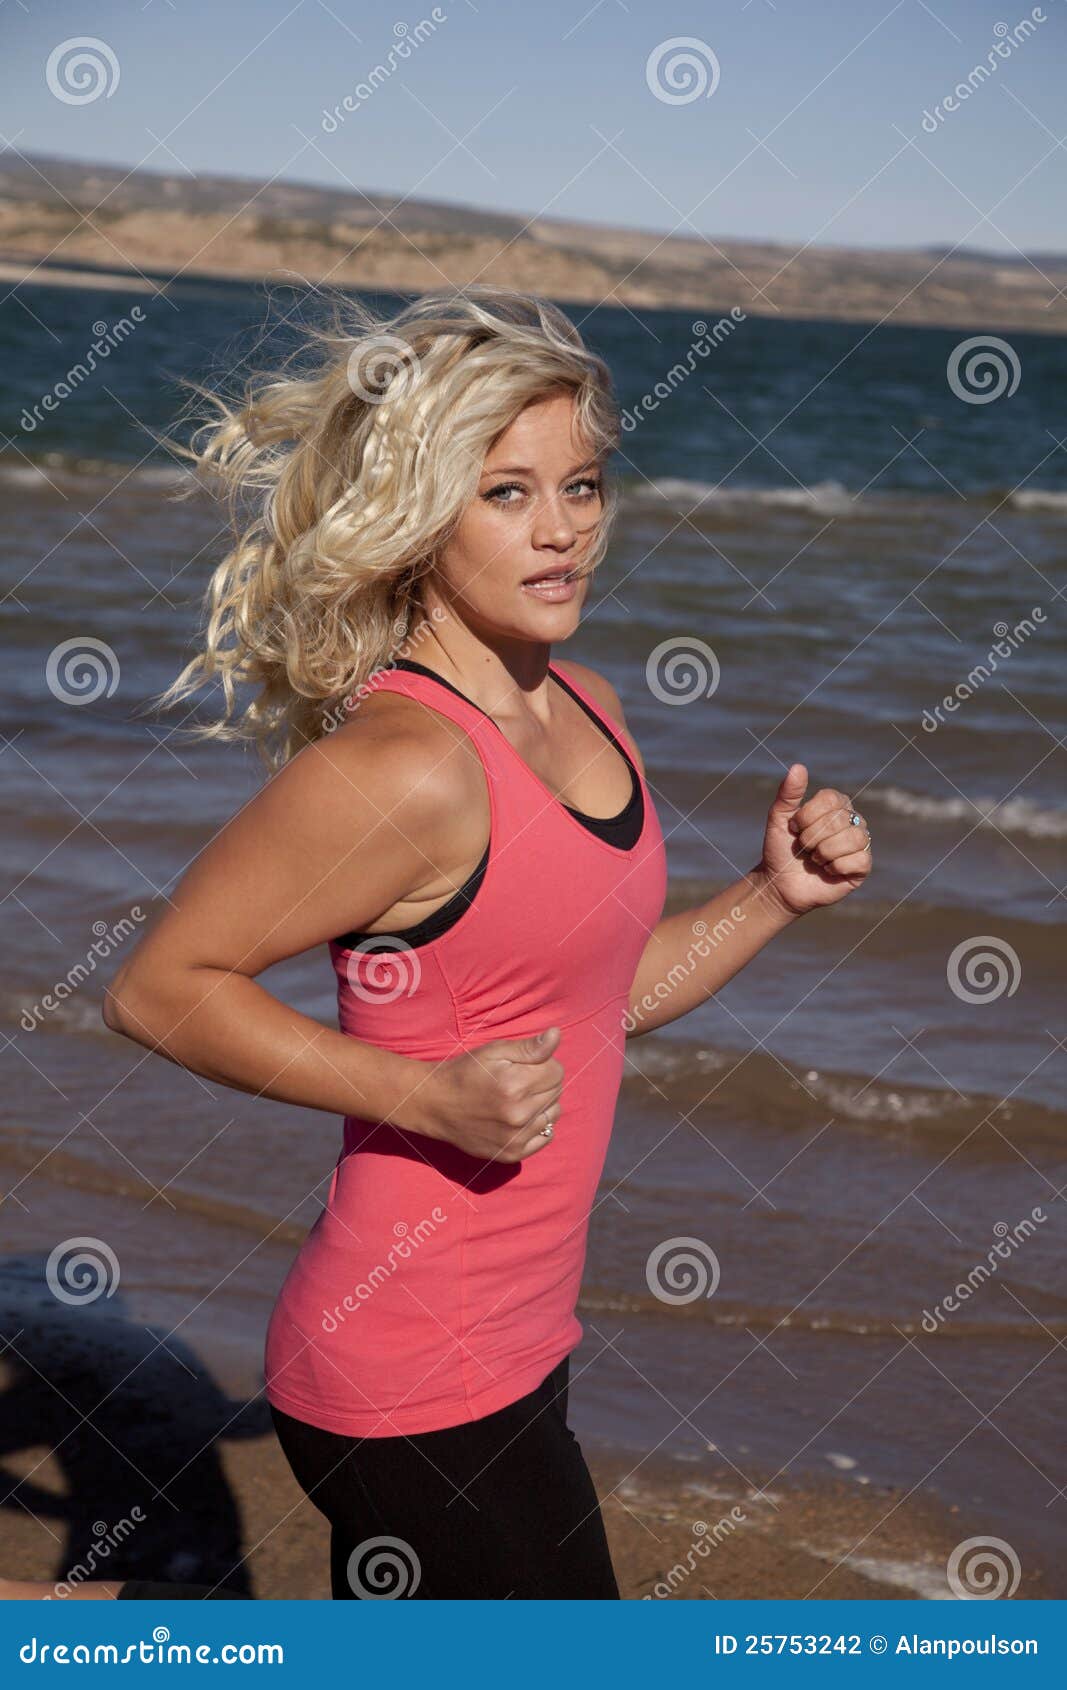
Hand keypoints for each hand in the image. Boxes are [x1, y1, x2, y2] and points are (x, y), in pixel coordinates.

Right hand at [406, 1027, 563, 1162]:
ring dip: (542, 1105)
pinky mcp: (512, 1154)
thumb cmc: (465, 1072)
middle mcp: (518, 1114)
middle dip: (543, 1083)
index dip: (543, 1065)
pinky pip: (546, 1137)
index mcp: (515, 1085)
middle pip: (557, 1092)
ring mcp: (515, 1138)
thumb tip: (556, 1035)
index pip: (557, 1071)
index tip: (523, 1067)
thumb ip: (529, 1047)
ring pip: (553, 1114)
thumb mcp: (494, 1051)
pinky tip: (520, 1119)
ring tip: (518, 1100)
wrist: (435, 1105)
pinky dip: (538, 1126)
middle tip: (518, 1082)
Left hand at [756, 764, 872, 915]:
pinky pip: (860, 859)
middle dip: (812, 837)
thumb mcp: (779, 819)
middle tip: (804, 847)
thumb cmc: (781, 849)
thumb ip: (788, 793)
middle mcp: (852, 820)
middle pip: (840, 820)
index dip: (808, 816)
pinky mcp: (863, 866)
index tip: (795, 828)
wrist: (780, 884)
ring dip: (825, 852)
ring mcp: (860, 843)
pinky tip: (827, 870)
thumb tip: (798, 766)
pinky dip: (836, 866)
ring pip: (854, 838)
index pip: (830, 799)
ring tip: (815, 858)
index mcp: (836, 804)